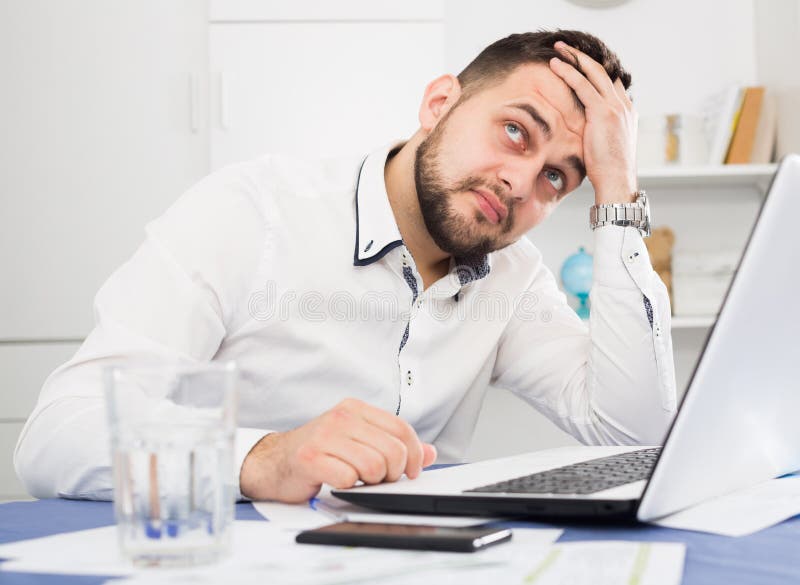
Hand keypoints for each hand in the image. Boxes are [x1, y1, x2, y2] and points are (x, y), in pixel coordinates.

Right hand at [239, 398, 437, 502]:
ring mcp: (324, 436)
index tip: (410, 471)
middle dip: (392, 473)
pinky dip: (348, 487)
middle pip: (392, 450)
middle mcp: (341, 416)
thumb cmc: (318, 452)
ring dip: (370, 481)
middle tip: (378, 479)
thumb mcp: (358, 441)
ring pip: (374, 466)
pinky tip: (338, 481)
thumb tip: (430, 453)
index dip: (414, 455)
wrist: (273, 462)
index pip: (401, 429)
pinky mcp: (311, 458)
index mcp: (356, 409)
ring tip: (357, 479)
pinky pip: (348, 478)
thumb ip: (393, 445)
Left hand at [549, 41, 637, 203]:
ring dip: (575, 58)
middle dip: (585, 58)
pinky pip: (583, 85)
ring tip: (559, 49)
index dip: (596, 71)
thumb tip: (581, 134)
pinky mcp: (603, 112)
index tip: (580, 63)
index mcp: (626, 112)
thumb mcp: (604, 146)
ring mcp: (615, 107)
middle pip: (604, 72)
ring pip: (593, 73)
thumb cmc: (607, 171)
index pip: (612, 83)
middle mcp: (624, 105)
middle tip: (568, 48)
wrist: (617, 181)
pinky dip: (569, 72)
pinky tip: (556, 65)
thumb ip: (596, 132)